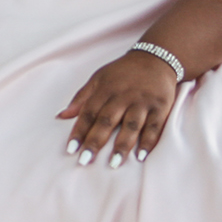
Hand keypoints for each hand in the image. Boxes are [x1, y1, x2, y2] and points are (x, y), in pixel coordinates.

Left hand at [58, 48, 181, 168]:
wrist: (156, 58)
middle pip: (107, 121)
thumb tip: (61, 115)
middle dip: (95, 141)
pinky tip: (141, 156)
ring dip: (122, 145)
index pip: (89, 113)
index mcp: (105, 89)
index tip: (70, 149)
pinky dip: (148, 142)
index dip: (79, 131)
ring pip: (131, 126)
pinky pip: (154, 126)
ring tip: (113, 164)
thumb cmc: (123, 72)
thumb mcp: (99, 78)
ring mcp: (142, 102)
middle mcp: (123, 96)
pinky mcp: (160, 106)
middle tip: (85, 160)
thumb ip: (81, 97)